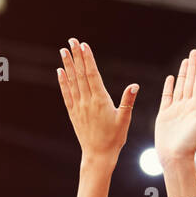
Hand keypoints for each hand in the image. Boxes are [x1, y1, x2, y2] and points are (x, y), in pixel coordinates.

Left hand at [57, 39, 137, 160]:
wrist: (98, 156)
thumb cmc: (114, 138)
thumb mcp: (124, 119)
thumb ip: (128, 101)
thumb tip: (135, 85)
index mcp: (100, 101)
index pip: (92, 75)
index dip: (87, 59)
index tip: (83, 45)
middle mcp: (87, 102)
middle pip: (80, 74)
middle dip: (76, 56)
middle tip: (71, 41)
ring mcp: (78, 107)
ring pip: (72, 82)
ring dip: (68, 65)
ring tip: (63, 51)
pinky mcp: (73, 114)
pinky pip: (67, 95)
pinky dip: (63, 82)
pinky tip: (60, 72)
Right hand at [155, 49, 195, 164]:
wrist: (175, 157)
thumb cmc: (189, 143)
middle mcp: (187, 106)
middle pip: (190, 81)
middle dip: (192, 66)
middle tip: (194, 51)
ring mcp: (176, 109)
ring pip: (180, 87)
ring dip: (182, 74)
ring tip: (185, 61)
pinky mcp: (165, 115)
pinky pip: (167, 97)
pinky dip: (169, 86)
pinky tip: (170, 78)